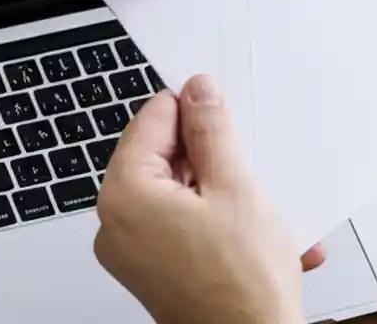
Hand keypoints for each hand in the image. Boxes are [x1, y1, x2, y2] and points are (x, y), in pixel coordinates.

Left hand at [94, 75, 323, 323]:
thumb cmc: (243, 285)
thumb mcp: (235, 187)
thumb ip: (211, 131)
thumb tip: (197, 92)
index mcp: (125, 195)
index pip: (151, 120)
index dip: (192, 108)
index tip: (219, 106)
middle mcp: (116, 224)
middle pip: (160, 157)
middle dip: (209, 155)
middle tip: (245, 165)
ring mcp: (132, 252)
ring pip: (176, 191)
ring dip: (222, 190)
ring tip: (260, 207)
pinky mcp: (152, 270)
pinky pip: (180, 224)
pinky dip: (217, 220)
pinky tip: (257, 229)